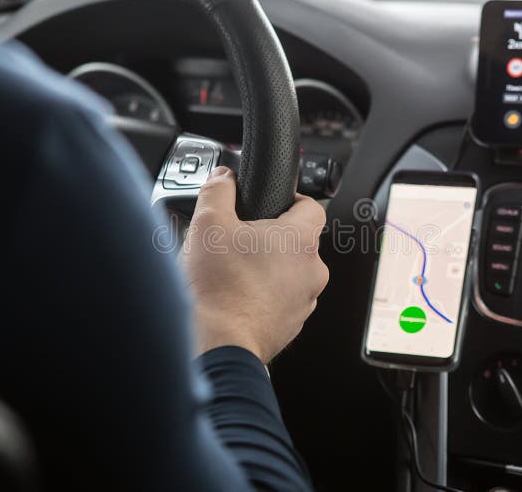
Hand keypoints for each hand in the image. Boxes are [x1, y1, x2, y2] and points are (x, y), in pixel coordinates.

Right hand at [183, 167, 328, 363]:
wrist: (218, 343)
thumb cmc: (219, 288)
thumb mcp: (209, 223)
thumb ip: (218, 190)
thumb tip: (223, 177)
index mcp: (300, 240)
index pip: (311, 206)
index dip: (291, 200)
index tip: (272, 203)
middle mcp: (312, 270)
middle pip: (297, 242)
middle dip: (271, 238)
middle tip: (241, 241)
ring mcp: (305, 301)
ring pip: (290, 273)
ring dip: (269, 269)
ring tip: (235, 272)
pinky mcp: (292, 326)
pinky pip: (282, 301)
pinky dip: (264, 297)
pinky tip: (237, 296)